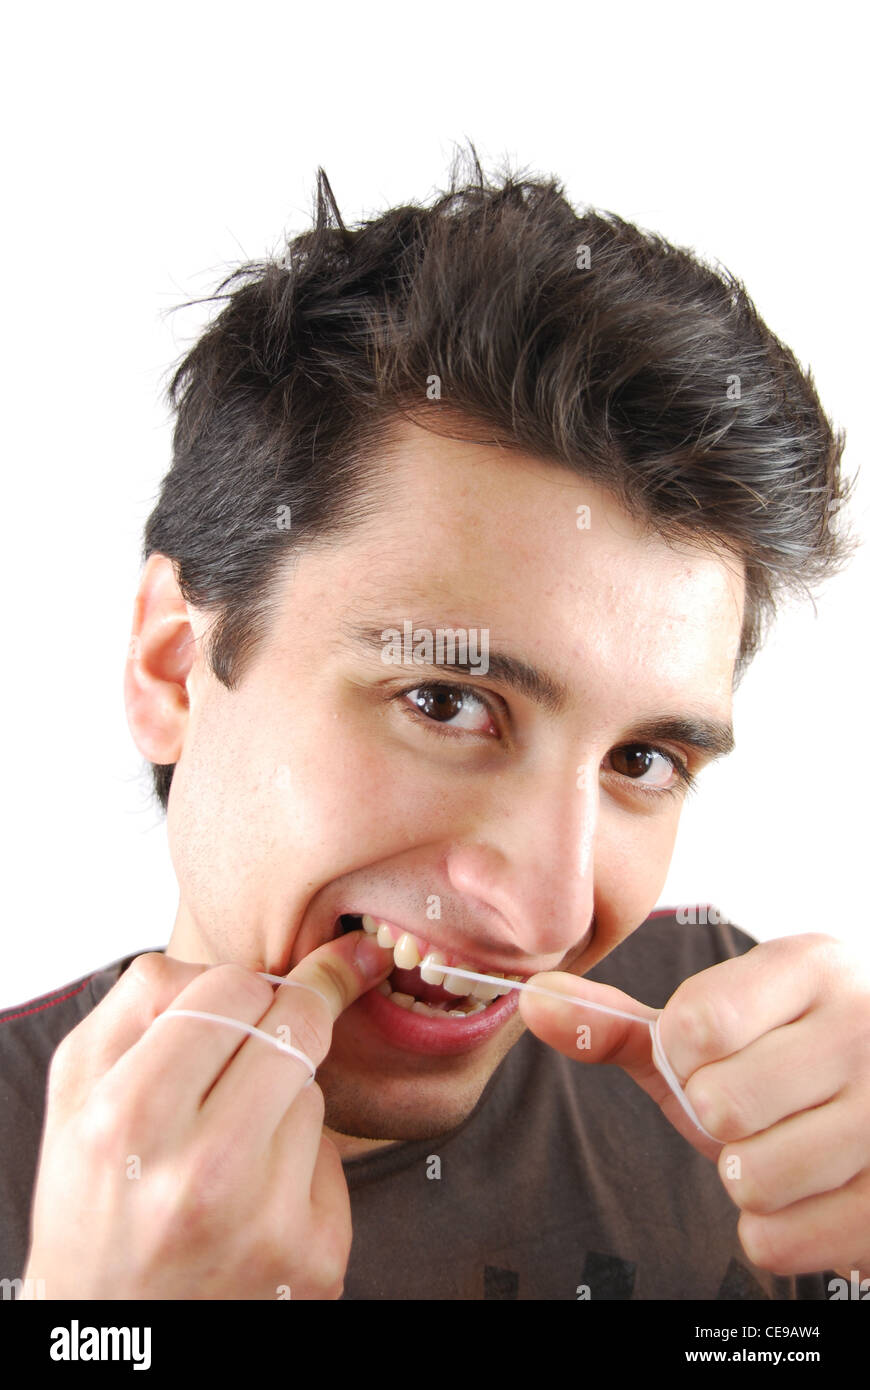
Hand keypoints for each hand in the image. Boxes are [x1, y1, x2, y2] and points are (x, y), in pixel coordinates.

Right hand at [21, 930, 392, 1298]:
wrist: (116, 1336)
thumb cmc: (96, 1196)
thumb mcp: (78, 1089)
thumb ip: (143, 1000)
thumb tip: (245, 959)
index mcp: (128, 1117)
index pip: (233, 987)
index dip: (242, 983)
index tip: (254, 986)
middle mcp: (201, 1173)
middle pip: (296, 1025)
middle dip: (285, 1015)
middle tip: (266, 1031)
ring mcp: (266, 1220)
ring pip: (314, 1090)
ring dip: (282, 1097)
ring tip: (226, 1146)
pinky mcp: (315, 1257)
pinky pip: (333, 1157)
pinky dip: (301, 1162)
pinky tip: (255, 1196)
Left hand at [519, 933, 869, 1280]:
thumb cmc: (779, 1062)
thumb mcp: (706, 1032)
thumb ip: (618, 1021)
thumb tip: (532, 997)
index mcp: (810, 968)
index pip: (695, 1023)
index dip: (681, 1057)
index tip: (711, 1054)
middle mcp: (863, 1027)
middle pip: (718, 1103)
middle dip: (715, 1120)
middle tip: (757, 1106)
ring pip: (752, 1177)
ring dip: (745, 1178)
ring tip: (784, 1144)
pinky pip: (779, 1239)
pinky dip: (775, 1229)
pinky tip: (810, 1191)